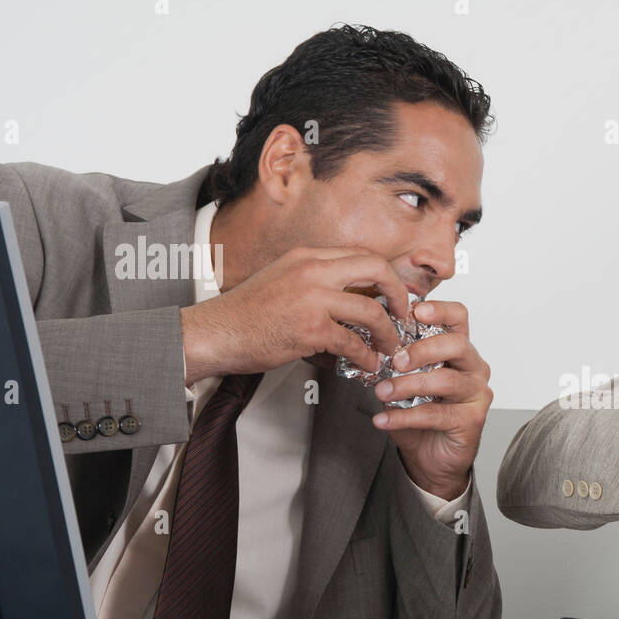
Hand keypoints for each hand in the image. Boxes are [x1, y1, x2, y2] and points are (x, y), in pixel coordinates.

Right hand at [179, 246, 413, 385]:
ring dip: (388, 333)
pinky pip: (354, 342)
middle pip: (377, 269)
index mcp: (307, 255)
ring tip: (390, 348)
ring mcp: (312, 298)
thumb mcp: (283, 279)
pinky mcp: (310, 328)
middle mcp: (312, 270)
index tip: (394, 295)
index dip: (386, 275)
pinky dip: (367, 356)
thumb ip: (316, 281)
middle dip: (399, 294)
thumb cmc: (246, 314)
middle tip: (403, 315)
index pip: (362, 255)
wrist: (214, 333)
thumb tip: (352, 296)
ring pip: (371, 310)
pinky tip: (368, 364)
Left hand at [370, 299, 491, 499]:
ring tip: (382, 392)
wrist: (431, 458)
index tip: (414, 311)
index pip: (459, 317)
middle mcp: (473, 367)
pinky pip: (436, 414)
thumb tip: (369, 344)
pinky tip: (384, 419)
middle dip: (422, 349)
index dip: (440, 310)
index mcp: (458, 350)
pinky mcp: (472, 420)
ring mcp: (477, 393)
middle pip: (457, 344)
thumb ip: (396, 362)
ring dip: (408, 385)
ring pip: (446, 380)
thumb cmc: (421, 414)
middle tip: (394, 361)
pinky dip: (405, 417)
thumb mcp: (405, 381)